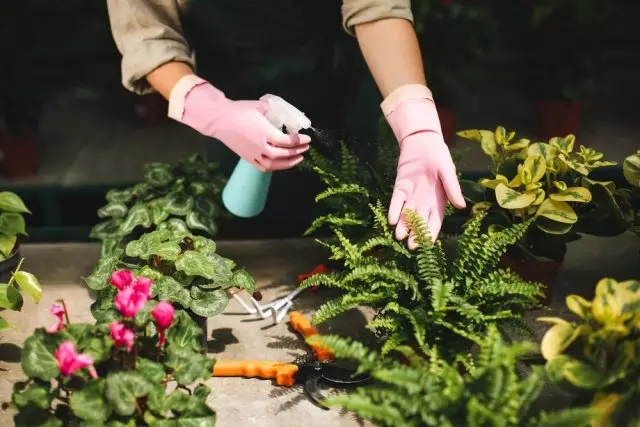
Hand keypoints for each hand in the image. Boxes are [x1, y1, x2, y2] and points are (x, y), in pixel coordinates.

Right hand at [168, 75, 309, 171]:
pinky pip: (263, 167)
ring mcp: (253, 154)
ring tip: (298, 159)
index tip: (307, 138)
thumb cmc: (239, 110)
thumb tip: (285, 115)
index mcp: (265, 132)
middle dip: (297, 151)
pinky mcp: (247, 158)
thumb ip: (274, 111)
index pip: (286, 141)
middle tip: (305, 148)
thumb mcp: (260, 106)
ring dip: (288, 163)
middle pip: (283, 154)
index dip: (299, 141)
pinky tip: (281, 164)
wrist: (219, 119)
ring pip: (274, 164)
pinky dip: (274, 167)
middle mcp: (260, 146)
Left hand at [389, 132, 464, 247]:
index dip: (431, 233)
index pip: (435, 221)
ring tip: (398, 236)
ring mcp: (411, 196)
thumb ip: (453, 188)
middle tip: (411, 246)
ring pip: (406, 215)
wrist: (423, 142)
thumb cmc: (439, 157)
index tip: (427, 244)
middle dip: (415, 234)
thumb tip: (461, 206)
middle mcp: (424, 202)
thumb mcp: (448, 171)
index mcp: (439, 201)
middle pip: (419, 222)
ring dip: (402, 225)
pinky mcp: (400, 188)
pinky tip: (391, 219)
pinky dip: (394, 210)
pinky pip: (396, 201)